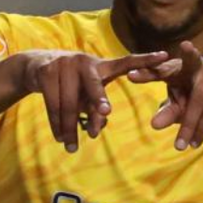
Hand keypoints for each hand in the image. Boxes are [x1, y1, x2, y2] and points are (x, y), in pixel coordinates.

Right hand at [20, 49, 168, 151]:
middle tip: (106, 113)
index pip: (126, 61)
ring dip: (70, 127)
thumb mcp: (88, 93)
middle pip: (93, 85)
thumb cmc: (73, 83)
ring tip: (73, 147)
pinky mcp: (46, 73)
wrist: (37, 66)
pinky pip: (52, 104)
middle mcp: (84, 61)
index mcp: (101, 66)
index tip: (165, 55)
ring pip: (69, 102)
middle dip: (98, 99)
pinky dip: (56, 124)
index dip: (146, 59)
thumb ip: (96, 108)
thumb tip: (99, 126)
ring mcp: (64, 65)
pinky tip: (60, 138)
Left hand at [127, 41, 202, 150]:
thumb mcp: (178, 108)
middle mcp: (198, 65)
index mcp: (179, 68)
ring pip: (200, 99)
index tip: (130, 76)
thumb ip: (167, 113)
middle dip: (190, 54)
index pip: (161, 70)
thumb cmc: (195, 102)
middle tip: (186, 46)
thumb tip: (154, 125)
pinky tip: (193, 143)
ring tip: (179, 146)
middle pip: (193, 60)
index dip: (146, 73)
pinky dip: (201, 128)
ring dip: (189, 124)